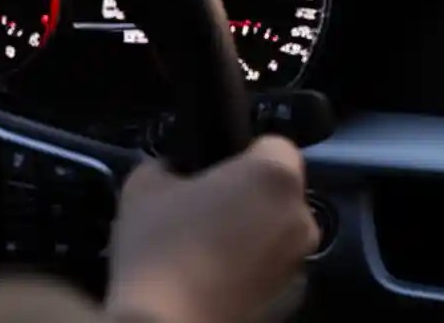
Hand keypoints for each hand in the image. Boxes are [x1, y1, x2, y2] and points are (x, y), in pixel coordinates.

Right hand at [105, 136, 318, 322]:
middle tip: (203, 209)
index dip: (241, 153)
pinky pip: (272, 267)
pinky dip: (252, 268)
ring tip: (205, 247)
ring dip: (252, 232)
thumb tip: (172, 169)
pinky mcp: (293, 299)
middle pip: (278, 190)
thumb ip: (166, 165)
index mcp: (273, 176)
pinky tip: (215, 277)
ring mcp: (300, 262)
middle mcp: (300, 216)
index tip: (212, 172)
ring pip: (276, 230)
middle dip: (247, 194)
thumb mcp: (143, 187)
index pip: (273, 144)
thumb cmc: (159, 248)